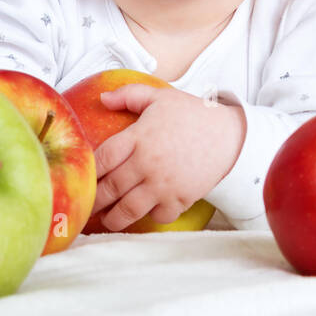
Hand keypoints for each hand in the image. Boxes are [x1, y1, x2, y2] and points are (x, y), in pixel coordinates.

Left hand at [89, 84, 245, 230]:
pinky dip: (151, 217)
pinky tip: (146, 212)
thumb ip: (130, 95)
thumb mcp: (161, 97)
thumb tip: (102, 98)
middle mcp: (148, 163)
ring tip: (108, 219)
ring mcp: (164, 184)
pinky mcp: (181, 198)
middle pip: (110, 188)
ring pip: (129, 209)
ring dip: (114, 218)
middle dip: (95, 200)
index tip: (84, 177)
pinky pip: (158, 216)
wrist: (230, 134)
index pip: (103, 159)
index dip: (89, 171)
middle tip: (88, 205)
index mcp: (139, 137)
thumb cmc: (193, 114)